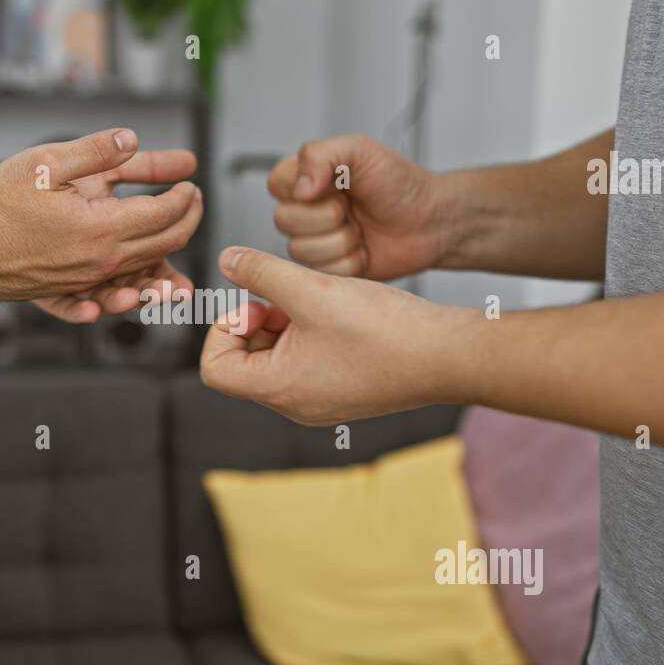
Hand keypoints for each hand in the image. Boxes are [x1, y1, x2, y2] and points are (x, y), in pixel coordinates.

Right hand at [0, 128, 200, 305]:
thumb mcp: (45, 162)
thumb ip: (95, 150)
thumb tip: (131, 138)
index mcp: (102, 229)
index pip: (165, 215)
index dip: (185, 197)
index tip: (191, 182)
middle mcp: (102, 261)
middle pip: (166, 245)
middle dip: (188, 220)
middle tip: (193, 200)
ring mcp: (89, 280)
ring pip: (145, 267)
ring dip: (169, 246)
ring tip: (176, 224)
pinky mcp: (75, 289)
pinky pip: (118, 284)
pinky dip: (139, 275)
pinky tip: (144, 270)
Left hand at [199, 246, 469, 425]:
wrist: (448, 355)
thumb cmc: (387, 332)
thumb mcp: (312, 290)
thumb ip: (262, 272)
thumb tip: (228, 260)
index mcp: (279, 388)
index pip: (215, 368)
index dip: (224, 328)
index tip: (255, 303)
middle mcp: (295, 404)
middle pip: (244, 361)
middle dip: (257, 321)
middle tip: (287, 296)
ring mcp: (320, 401)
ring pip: (277, 358)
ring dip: (285, 323)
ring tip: (316, 300)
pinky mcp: (343, 392)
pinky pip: (307, 363)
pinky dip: (310, 334)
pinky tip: (338, 311)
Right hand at [268, 135, 445, 279]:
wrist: (430, 222)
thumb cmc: (399, 184)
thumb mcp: (360, 151)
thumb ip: (320, 156)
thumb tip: (298, 188)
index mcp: (306, 178)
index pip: (275, 184)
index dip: (302, 189)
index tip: (335, 185)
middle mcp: (305, 210)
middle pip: (284, 221)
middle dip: (328, 216)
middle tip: (353, 208)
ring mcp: (315, 241)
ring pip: (300, 250)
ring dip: (341, 240)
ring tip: (361, 229)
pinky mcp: (328, 269)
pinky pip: (322, 272)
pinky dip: (350, 261)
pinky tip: (364, 250)